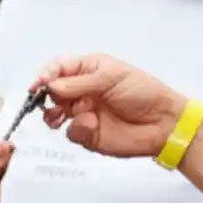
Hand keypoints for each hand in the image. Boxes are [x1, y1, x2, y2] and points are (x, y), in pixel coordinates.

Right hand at [32, 54, 186, 158]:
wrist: (163, 123)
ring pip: (54, 113)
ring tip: (58, 116)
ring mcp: (83, 112)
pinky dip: (77, 128)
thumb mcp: (112, 78)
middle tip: (45, 100)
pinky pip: (71, 131)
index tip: (39, 84)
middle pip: (52, 91)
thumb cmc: (142, 92)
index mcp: (89, 69)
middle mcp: (82, 90)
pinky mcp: (87, 134)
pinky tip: (91, 124)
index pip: (59, 67)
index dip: (46, 74)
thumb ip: (79, 82)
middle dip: (46, 95)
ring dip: (53, 114)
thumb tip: (51, 85)